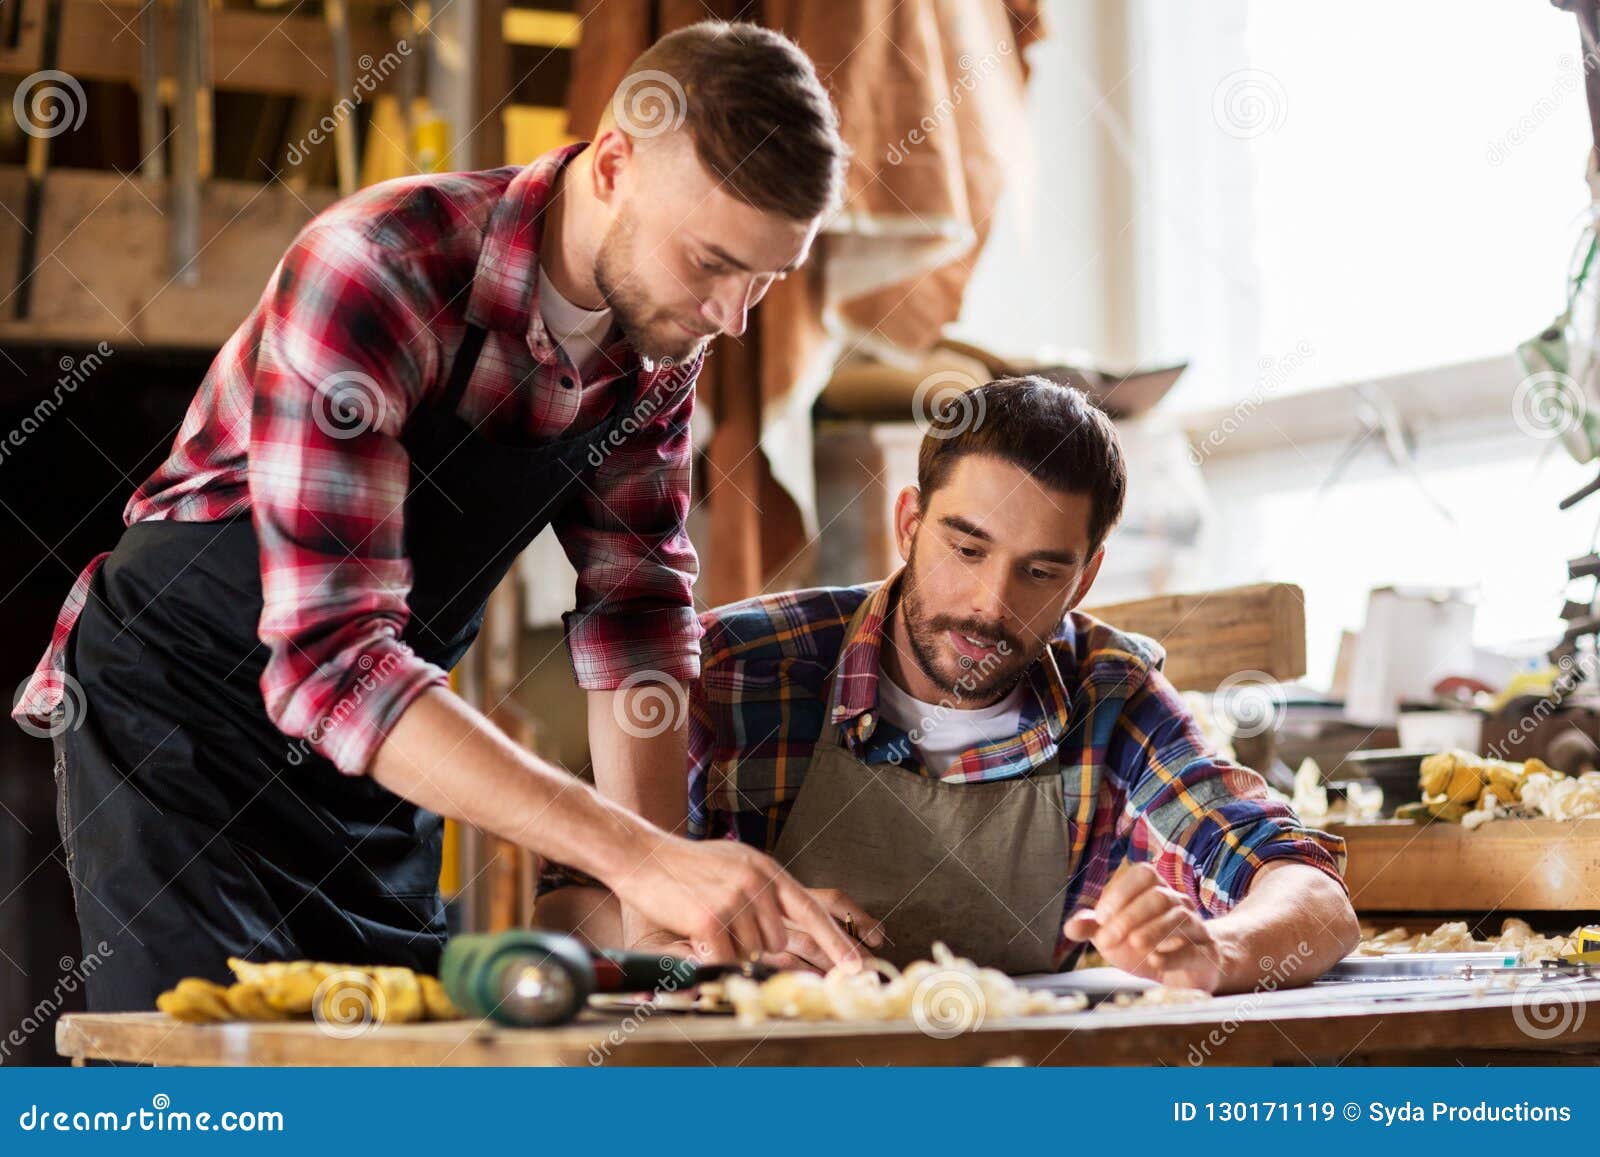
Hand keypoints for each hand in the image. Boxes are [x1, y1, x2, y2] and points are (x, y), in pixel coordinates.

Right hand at [631, 888, 884, 972]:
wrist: (642, 855)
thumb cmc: (685, 866)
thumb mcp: (735, 864)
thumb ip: (763, 892)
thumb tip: (780, 930)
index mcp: (766, 869)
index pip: (811, 910)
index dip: (836, 942)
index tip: (857, 966)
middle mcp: (756, 883)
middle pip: (775, 942)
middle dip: (751, 942)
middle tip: (721, 919)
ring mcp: (734, 901)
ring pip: (748, 953)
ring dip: (727, 946)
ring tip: (703, 917)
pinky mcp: (710, 920)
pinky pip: (723, 959)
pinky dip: (709, 955)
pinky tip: (693, 928)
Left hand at [1062, 863, 1226, 992]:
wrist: (1185, 972)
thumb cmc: (1145, 946)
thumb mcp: (1114, 936)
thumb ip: (1093, 928)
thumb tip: (1069, 927)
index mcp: (1156, 890)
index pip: (1143, 874)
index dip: (1121, 892)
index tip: (1101, 918)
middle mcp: (1179, 902)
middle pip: (1159, 896)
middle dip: (1129, 917)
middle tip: (1106, 940)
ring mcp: (1196, 926)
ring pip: (1179, 917)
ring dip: (1152, 931)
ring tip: (1133, 944)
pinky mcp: (1206, 954)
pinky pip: (1194, 948)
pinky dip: (1173, 955)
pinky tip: (1155, 962)